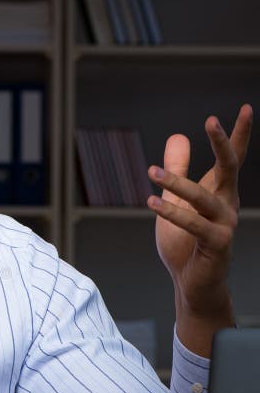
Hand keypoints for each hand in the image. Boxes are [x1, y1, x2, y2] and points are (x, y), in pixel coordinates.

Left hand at [148, 104, 251, 353]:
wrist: (191, 284)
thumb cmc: (185, 243)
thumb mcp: (175, 200)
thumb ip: (178, 170)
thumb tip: (178, 136)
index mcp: (219, 192)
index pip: (230, 159)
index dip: (236, 135)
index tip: (242, 108)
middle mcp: (227, 204)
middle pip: (229, 168)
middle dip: (222, 144)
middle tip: (210, 121)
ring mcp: (224, 224)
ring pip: (205, 197)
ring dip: (178, 183)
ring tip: (152, 172)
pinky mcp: (216, 244)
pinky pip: (194, 224)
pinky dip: (172, 213)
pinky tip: (151, 202)